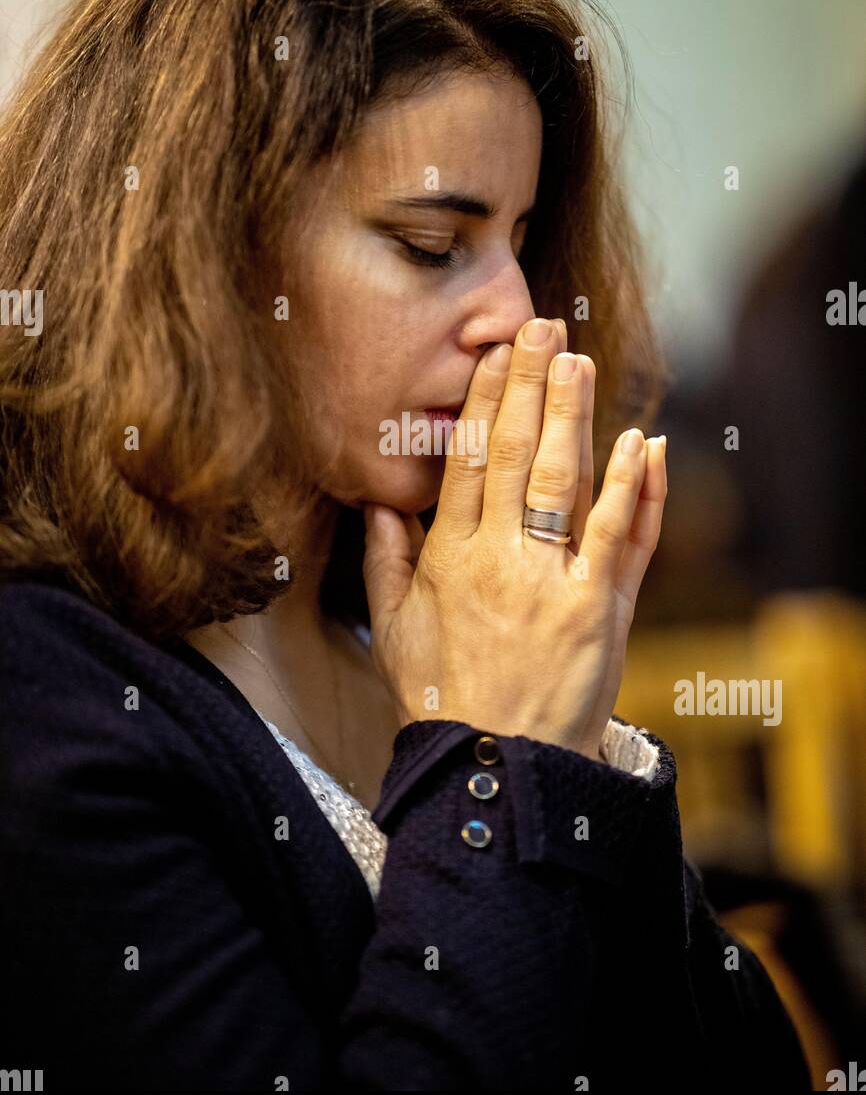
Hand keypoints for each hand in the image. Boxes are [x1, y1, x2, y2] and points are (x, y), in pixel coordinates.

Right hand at [362, 316, 666, 757]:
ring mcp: (550, 581)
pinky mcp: (599, 608)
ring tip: (581, 360)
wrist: (494, 766)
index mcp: (448, 558)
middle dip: (530, 385)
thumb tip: (380, 500)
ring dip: (576, 414)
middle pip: (517, 454)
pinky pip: (619, 535)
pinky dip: (633, 486)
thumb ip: (384, 559)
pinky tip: (640, 441)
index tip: (496, 355)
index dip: (485, 402)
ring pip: (565, 480)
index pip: (469, 461)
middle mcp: (497, 558)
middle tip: (544, 328)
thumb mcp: (393, 629)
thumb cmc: (443, 698)